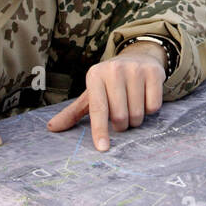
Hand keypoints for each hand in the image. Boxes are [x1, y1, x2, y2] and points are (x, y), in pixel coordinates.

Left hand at [47, 42, 166, 150]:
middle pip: (120, 116)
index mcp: (95, 75)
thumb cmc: (110, 82)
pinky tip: (145, 97)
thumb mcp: (91, 94)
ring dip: (135, 119)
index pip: (98, 109)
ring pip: (137, 113)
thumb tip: (51, 128)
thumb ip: (73, 112)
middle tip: (120, 116)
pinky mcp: (154, 73)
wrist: (138, 57)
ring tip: (132, 105)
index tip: (102, 148)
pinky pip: (153, 106)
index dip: (99, 130)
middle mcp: (114, 70)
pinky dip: (149, 109)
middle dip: (121, 125)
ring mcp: (135, 70)